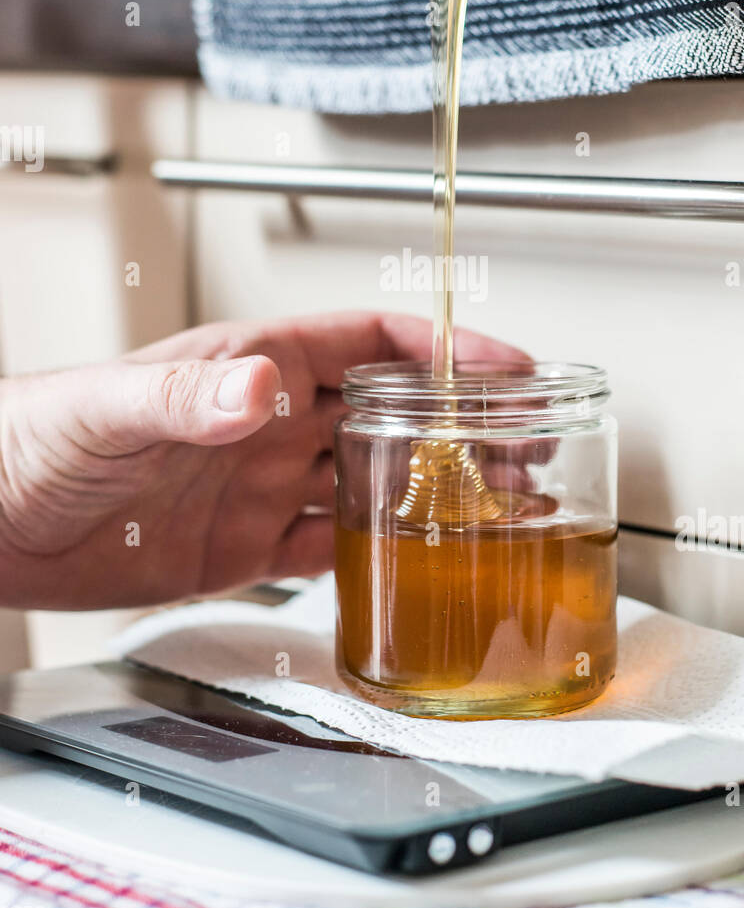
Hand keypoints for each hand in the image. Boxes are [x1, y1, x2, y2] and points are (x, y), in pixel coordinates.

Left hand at [0, 312, 523, 610]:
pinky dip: (374, 553)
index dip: (444, 348)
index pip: (371, 342)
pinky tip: (414, 564)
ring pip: (370, 481)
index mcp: (252, 367)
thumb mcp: (112, 407)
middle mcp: (266, 422)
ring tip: (500, 507)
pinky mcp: (238, 547)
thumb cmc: (33, 435)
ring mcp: (258, 485)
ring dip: (433, 491)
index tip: (506, 364)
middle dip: (461, 423)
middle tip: (529, 443)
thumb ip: (188, 394)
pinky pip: (325, 546)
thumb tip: (259, 388)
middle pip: (390, 412)